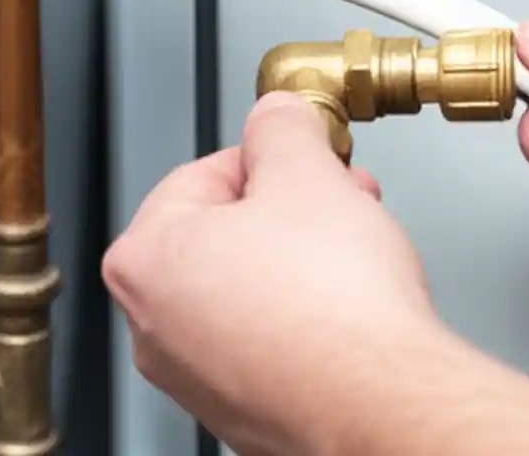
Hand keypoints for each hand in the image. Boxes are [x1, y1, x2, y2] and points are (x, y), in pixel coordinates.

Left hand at [102, 92, 440, 454]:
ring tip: (352, 257)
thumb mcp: (308, 174)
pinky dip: (304, 321)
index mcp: (144, 261)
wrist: (383, 403)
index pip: (202, 174)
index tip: (306, 157)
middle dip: (290, 210)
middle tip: (340, 201)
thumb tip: (278, 116)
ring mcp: (196, 378)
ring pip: (248, 291)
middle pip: (224, 235)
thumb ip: (283, 129)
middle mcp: (154, 328)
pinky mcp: (245, 411)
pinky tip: (348, 313)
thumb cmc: (336, 310)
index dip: (270, 157)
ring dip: (300, 262)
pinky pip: (269, 344)